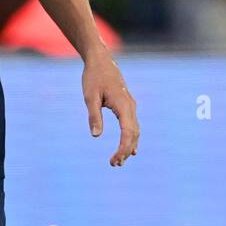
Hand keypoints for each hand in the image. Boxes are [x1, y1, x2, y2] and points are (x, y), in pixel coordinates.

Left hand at [82, 45, 138, 166]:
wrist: (100, 60)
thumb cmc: (93, 77)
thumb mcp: (90, 97)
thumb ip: (94, 116)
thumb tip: (96, 136)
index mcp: (123, 105)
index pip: (127, 133)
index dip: (122, 149)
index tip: (114, 160)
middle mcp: (131, 107)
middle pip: (133, 134)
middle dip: (125, 151)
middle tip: (114, 165)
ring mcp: (131, 106)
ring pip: (135, 131)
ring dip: (129, 147)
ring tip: (119, 161)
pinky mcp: (127, 105)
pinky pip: (133, 125)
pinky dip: (132, 138)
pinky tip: (131, 149)